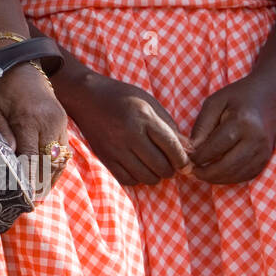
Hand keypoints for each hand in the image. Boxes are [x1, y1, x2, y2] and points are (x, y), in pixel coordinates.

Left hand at [0, 64, 68, 193]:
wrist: (19, 60)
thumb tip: (7, 158)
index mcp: (30, 119)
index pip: (32, 159)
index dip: (28, 180)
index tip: (22, 197)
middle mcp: (50, 122)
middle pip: (50, 163)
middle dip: (40, 184)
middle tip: (30, 202)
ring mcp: (60, 122)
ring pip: (60, 159)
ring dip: (50, 176)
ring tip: (38, 194)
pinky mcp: (64, 121)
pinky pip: (64, 149)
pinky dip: (55, 164)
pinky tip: (45, 175)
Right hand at [63, 72, 189, 185]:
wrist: (86, 96)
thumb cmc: (122, 97)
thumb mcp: (149, 103)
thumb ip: (169, 127)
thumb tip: (189, 151)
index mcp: (143, 118)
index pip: (172, 147)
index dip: (183, 160)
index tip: (186, 164)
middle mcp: (129, 134)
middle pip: (161, 166)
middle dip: (171, 169)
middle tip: (170, 164)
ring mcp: (115, 148)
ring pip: (146, 176)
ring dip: (155, 175)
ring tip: (153, 166)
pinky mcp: (104, 157)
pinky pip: (127, 180)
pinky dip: (137, 178)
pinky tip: (138, 168)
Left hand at [189, 76, 275, 183]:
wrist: (270, 93)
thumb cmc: (238, 96)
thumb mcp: (214, 103)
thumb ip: (202, 126)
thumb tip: (191, 149)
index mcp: (242, 123)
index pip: (215, 147)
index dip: (199, 157)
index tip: (186, 159)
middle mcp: (256, 139)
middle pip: (228, 165)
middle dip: (207, 173)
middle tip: (192, 172)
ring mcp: (265, 150)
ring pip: (239, 174)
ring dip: (219, 179)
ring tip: (203, 175)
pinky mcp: (268, 156)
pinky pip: (249, 174)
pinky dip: (233, 178)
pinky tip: (219, 174)